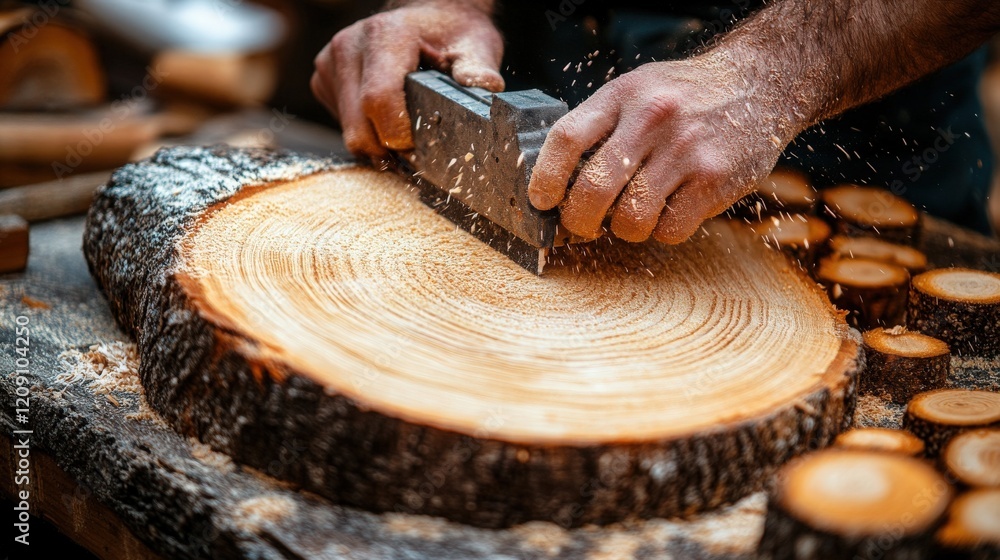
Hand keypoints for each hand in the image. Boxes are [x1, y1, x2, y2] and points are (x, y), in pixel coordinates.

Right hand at [311, 2, 504, 158]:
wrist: (426, 18)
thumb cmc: (451, 33)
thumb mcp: (475, 45)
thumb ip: (478, 68)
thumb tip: (486, 88)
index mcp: (385, 34)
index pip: (379, 100)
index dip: (398, 135)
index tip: (420, 148)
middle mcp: (349, 45)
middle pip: (358, 125)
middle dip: (388, 149)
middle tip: (416, 155)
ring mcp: (331, 62)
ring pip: (348, 130)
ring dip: (376, 143)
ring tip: (404, 134)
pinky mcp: (323, 78)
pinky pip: (341, 123)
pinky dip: (365, 132)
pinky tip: (386, 121)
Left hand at [527, 53, 793, 243]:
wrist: (757, 84)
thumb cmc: (684, 95)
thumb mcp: (636, 90)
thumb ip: (600, 127)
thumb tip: (558, 182)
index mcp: (622, 96)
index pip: (566, 140)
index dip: (545, 179)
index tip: (542, 202)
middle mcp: (652, 119)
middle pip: (593, 189)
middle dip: (578, 220)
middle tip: (582, 225)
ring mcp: (685, 150)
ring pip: (630, 219)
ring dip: (624, 229)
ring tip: (633, 215)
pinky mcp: (715, 180)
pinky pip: (670, 230)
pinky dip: (663, 231)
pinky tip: (669, 211)